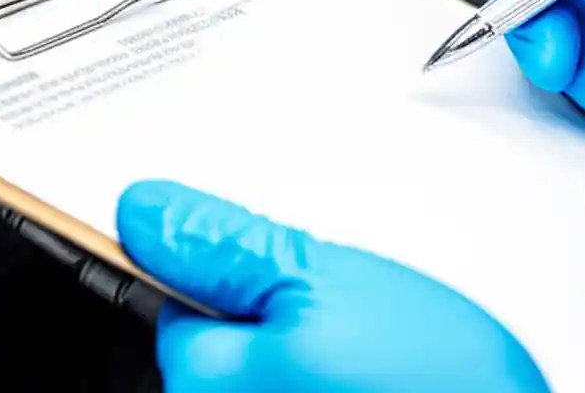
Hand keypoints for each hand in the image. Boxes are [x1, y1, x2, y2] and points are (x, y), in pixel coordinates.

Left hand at [116, 180, 547, 391]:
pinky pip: (308, 379)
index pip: (176, 301)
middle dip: (275, 308)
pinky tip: (383, 369)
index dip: (235, 268)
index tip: (276, 261)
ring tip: (379, 340)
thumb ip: (226, 247)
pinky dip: (337, 366)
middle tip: (347, 303)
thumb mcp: (327, 279)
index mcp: (213, 377)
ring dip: (312, 337)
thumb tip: (145, 209)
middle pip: (222, 341)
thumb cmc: (439, 382)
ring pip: (274, 360)